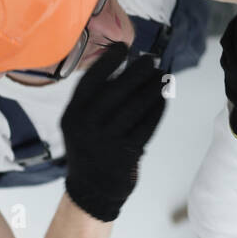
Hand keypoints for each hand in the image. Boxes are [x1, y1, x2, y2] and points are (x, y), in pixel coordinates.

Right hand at [62, 43, 166, 221]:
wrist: (91, 190)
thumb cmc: (89, 148)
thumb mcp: (79, 124)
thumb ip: (95, 99)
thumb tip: (126, 66)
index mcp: (72, 115)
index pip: (91, 81)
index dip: (109, 61)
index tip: (124, 47)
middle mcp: (87, 126)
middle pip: (118, 90)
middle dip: (138, 72)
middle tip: (152, 60)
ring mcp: (107, 141)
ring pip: (136, 106)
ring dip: (153, 88)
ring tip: (164, 77)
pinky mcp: (127, 153)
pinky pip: (147, 125)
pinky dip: (158, 109)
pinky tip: (164, 99)